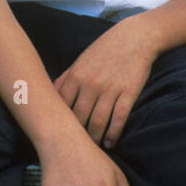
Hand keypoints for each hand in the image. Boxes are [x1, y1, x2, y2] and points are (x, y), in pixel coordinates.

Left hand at [54, 17, 156, 148]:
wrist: (135, 37)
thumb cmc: (105, 50)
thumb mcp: (81, 61)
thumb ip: (65, 79)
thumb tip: (50, 97)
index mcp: (75, 76)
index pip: (60, 107)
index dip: (58, 124)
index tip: (57, 135)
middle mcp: (90, 84)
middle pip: (78, 118)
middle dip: (76, 135)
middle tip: (75, 147)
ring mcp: (110, 89)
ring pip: (97, 122)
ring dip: (94, 139)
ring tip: (93, 148)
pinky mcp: (128, 93)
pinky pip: (118, 119)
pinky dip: (113, 134)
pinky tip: (110, 142)